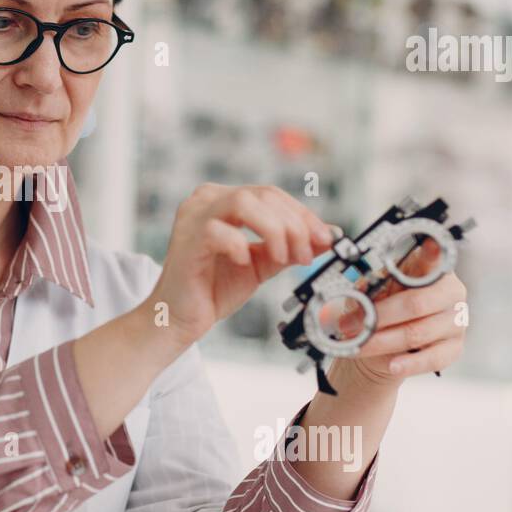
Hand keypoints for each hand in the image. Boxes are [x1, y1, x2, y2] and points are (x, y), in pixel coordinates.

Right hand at [144, 184, 336, 348]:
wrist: (181, 317)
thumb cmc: (214, 288)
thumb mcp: (263, 263)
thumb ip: (291, 247)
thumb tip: (329, 236)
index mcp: (224, 199)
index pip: (272, 195)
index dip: (303, 215)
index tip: (326, 238)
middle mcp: (206, 200)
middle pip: (263, 195)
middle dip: (293, 225)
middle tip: (304, 256)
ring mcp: (194, 217)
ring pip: (244, 203)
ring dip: (273, 230)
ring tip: (281, 258)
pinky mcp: (186, 239)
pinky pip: (218, 231)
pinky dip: (240, 246)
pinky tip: (244, 263)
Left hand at [326, 235, 468, 389]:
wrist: (383, 347)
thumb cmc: (381, 310)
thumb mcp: (371, 293)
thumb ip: (368, 286)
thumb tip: (355, 287)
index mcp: (430, 269)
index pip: (434, 255)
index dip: (433, 249)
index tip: (428, 243)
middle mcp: (450, 292)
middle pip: (416, 303)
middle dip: (379, 316)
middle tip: (350, 324)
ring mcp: (456, 321)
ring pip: (418, 332)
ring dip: (383, 341)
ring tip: (359, 345)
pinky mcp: (454, 348)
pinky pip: (433, 358)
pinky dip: (408, 363)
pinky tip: (392, 364)